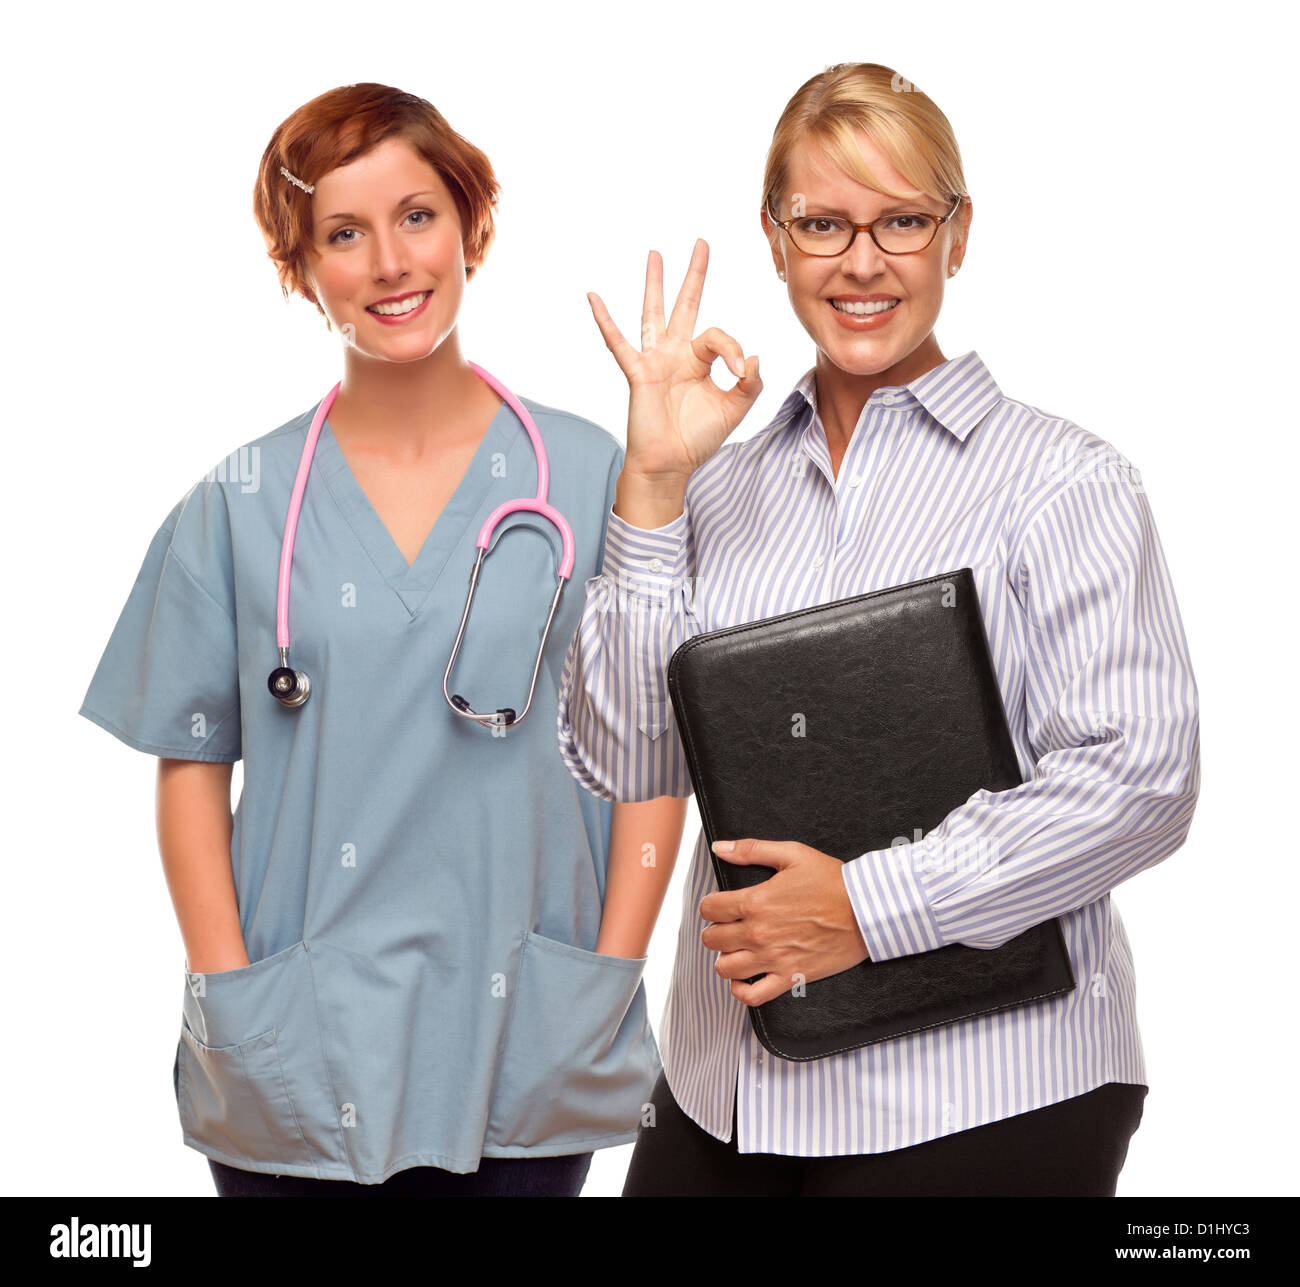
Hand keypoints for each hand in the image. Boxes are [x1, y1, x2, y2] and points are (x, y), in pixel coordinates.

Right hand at [587, 240, 762, 482]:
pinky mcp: (638, 373)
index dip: (733, 350)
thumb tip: (753, 356)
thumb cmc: (696, 439)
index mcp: (699, 361)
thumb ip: (749, 384)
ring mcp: (655, 361)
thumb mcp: (734, 409)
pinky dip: (605, 321)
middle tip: (701, 243)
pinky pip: (618, 343)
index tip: (741, 373)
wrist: (670, 464)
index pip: (718, 337)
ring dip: (655, 284)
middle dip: (694, 275)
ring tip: (655, 254)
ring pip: (654, 314)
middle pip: (686, 306)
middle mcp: (676, 355)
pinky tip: (593, 297)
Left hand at [699, 839, 870, 1006]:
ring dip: (725, 958)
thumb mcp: (792, 854)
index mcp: (755, 901)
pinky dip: (741, 991)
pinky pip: (753, 996)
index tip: (720, 905)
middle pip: (712, 940)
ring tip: (737, 949)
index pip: (709, 909)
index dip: (711, 905)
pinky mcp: (790, 977)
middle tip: (729, 926)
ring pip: (725, 968)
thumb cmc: (832, 881)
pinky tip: (744, 978)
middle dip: (715, 930)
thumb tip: (720, 848)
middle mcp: (759, 932)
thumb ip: (751, 849)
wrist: (866, 910)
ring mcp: (773, 958)